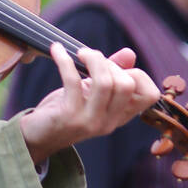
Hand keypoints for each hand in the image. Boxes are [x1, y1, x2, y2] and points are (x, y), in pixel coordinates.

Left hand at [19, 44, 159, 167]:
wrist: (36, 136)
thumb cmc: (65, 110)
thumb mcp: (91, 92)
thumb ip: (111, 74)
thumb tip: (130, 53)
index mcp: (120, 116)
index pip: (150, 95)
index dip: (136, 73)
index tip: (113, 66)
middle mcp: (110, 122)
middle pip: (127, 85)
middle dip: (109, 63)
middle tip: (90, 59)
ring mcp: (90, 121)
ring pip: (105, 83)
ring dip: (92, 59)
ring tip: (79, 53)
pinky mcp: (69, 116)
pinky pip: (73, 81)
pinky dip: (64, 60)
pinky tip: (56, 50)